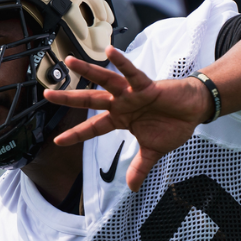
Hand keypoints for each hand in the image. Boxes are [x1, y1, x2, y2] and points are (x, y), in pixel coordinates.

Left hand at [43, 46, 212, 190]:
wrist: (194, 111)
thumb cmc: (173, 126)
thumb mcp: (153, 152)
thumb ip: (140, 167)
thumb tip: (133, 189)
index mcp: (120, 120)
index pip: (93, 128)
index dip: (76, 135)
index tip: (57, 140)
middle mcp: (121, 104)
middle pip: (89, 100)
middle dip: (69, 98)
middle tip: (47, 94)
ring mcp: (131, 93)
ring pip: (105, 81)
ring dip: (87, 72)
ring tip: (69, 62)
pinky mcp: (146, 86)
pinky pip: (132, 73)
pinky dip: (122, 63)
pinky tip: (110, 52)